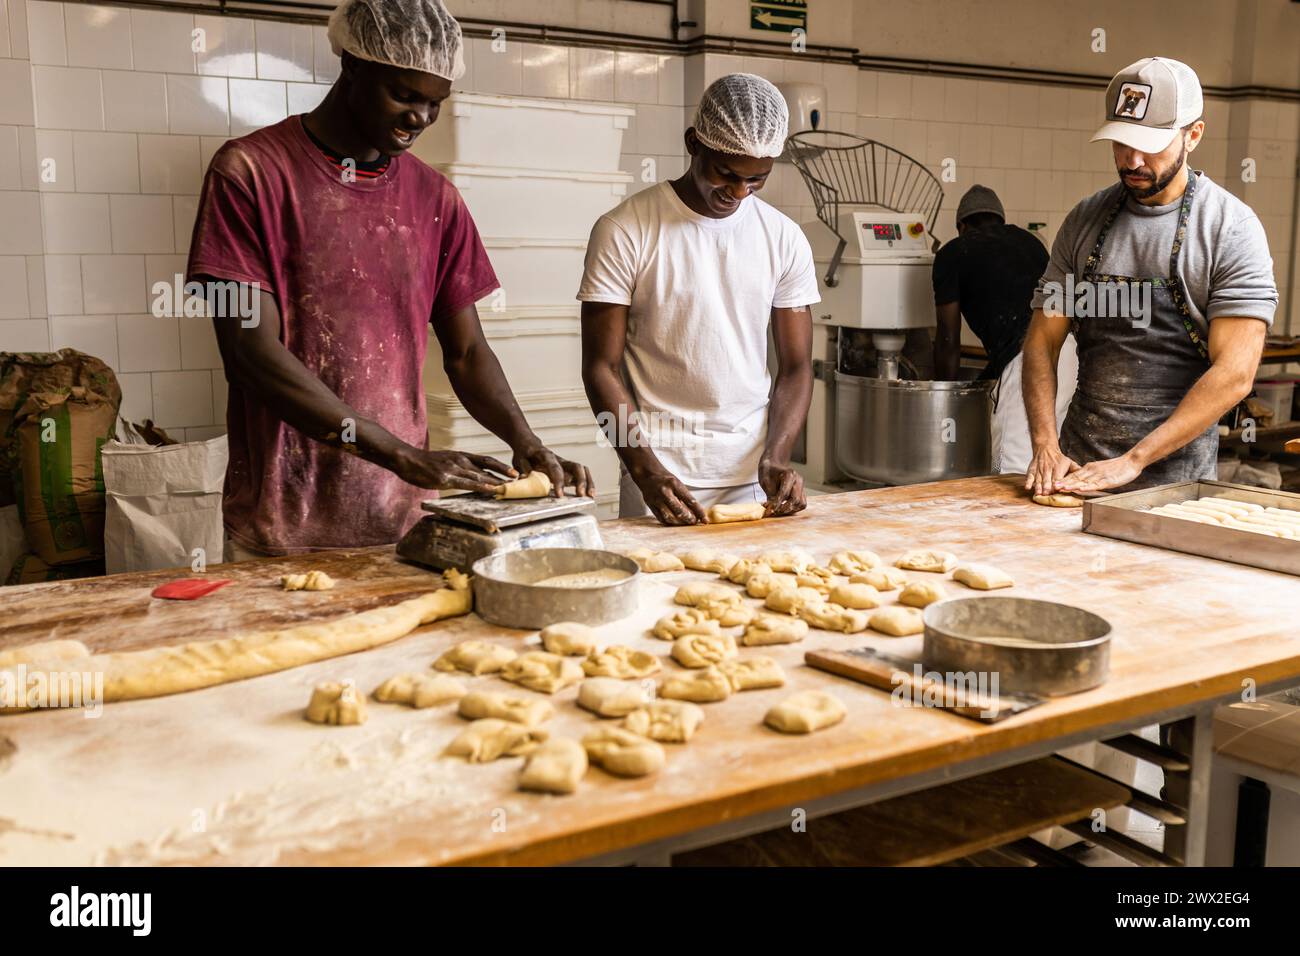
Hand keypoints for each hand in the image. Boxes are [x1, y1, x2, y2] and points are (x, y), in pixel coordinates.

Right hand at [396, 448, 513, 493]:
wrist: (408, 460)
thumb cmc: (426, 463)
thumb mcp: (447, 460)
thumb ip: (461, 468)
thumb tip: (474, 477)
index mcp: (462, 455)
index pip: (487, 460)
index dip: (502, 467)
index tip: (514, 473)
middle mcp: (461, 460)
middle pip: (488, 467)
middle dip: (505, 475)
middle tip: (520, 481)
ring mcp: (454, 468)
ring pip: (480, 476)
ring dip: (496, 482)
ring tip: (510, 488)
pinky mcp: (446, 478)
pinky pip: (467, 484)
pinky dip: (481, 487)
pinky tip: (491, 490)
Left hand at [512, 444, 594, 498]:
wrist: (528, 445)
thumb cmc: (524, 454)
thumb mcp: (519, 461)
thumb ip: (524, 470)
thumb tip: (526, 478)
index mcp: (546, 456)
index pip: (555, 468)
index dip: (558, 481)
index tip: (560, 495)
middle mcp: (559, 459)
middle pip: (575, 467)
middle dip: (580, 481)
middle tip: (580, 495)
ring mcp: (565, 464)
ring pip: (581, 470)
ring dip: (587, 483)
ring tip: (590, 496)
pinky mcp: (568, 470)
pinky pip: (581, 475)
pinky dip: (587, 484)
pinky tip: (589, 494)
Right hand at [635, 470, 706, 525]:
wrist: (647, 474)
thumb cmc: (666, 479)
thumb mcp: (678, 483)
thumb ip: (685, 497)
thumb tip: (696, 513)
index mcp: (674, 484)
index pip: (690, 500)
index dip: (699, 512)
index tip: (705, 520)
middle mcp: (664, 491)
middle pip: (679, 510)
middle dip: (689, 519)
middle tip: (694, 522)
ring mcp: (656, 499)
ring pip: (669, 517)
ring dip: (679, 523)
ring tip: (685, 523)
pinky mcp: (650, 505)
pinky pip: (661, 518)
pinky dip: (670, 522)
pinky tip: (675, 522)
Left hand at [758, 459, 806, 516]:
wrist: (773, 467)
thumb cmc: (769, 473)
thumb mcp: (765, 482)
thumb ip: (770, 495)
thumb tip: (771, 509)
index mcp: (790, 474)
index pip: (785, 492)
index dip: (777, 503)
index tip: (770, 510)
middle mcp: (798, 480)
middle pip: (795, 499)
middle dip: (784, 508)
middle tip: (774, 512)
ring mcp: (802, 486)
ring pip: (801, 503)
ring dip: (790, 509)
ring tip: (779, 511)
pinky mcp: (802, 492)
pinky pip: (802, 504)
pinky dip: (794, 508)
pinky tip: (785, 509)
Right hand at [1024, 444, 1078, 496]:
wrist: (1046, 449)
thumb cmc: (1059, 459)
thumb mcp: (1069, 462)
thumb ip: (1076, 470)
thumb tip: (1086, 478)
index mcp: (1058, 468)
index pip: (1058, 478)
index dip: (1057, 484)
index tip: (1057, 490)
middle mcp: (1048, 470)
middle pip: (1047, 479)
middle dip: (1047, 486)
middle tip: (1047, 493)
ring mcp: (1039, 470)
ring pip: (1038, 479)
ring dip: (1038, 486)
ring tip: (1038, 493)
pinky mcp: (1032, 470)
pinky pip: (1029, 476)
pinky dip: (1028, 482)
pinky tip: (1027, 487)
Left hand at [1056, 454, 1141, 494]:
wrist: (1131, 461)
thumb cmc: (1117, 468)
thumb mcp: (1100, 470)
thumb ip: (1090, 475)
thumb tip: (1081, 481)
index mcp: (1089, 469)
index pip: (1074, 476)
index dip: (1064, 480)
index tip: (1053, 484)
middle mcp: (1092, 471)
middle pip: (1076, 478)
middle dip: (1063, 483)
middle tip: (1052, 487)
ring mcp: (1099, 476)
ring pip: (1084, 481)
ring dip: (1072, 485)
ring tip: (1062, 488)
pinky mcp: (1108, 481)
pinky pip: (1096, 484)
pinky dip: (1087, 487)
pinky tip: (1081, 489)